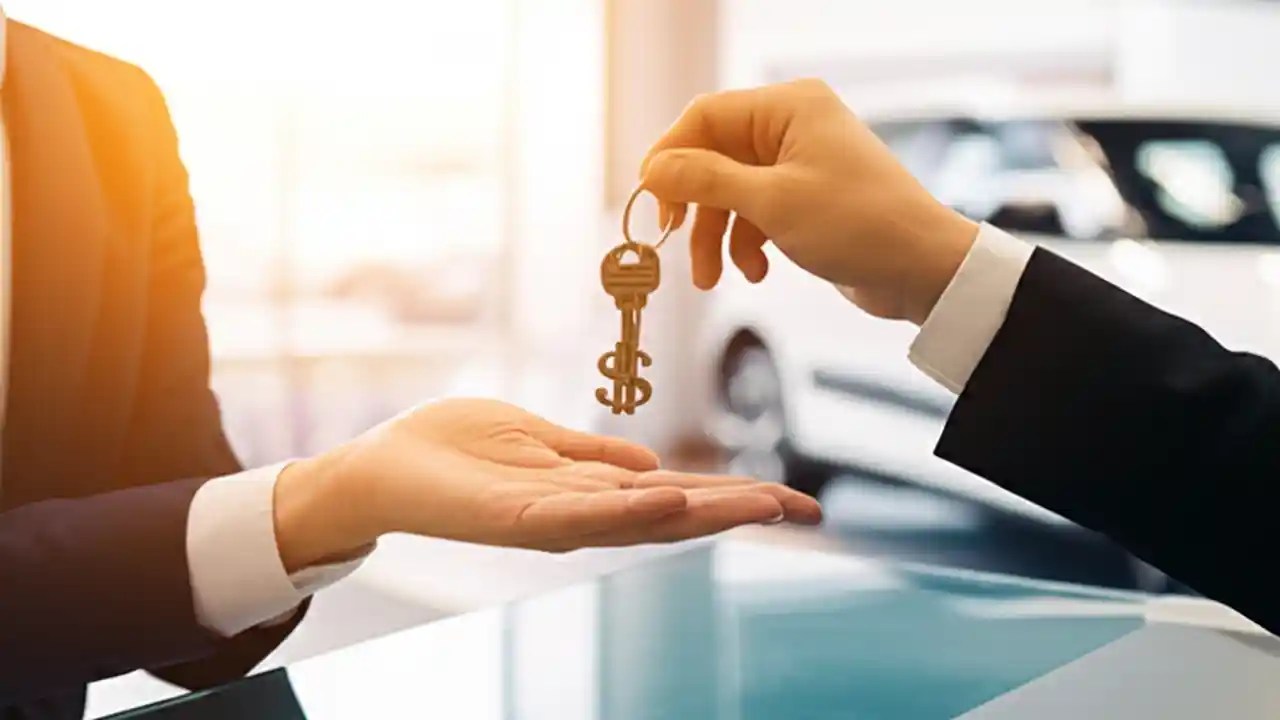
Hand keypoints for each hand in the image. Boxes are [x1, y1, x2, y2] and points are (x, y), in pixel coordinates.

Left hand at [273, 398, 821, 570]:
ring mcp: (548, 519)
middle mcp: (579, 513)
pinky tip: (668, 497)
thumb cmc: (453, 450)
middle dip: (737, 512)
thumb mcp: (538, 438)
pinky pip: (576, 516)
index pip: (675, 495)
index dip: (733, 499)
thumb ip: (593, 455)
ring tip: (755, 504)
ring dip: (698, 513)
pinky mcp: (511, 517)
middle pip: (672, 514)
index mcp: (589, 491)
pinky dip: (626, 510)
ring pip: (637, 520)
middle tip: (804, 511)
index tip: (791, 500)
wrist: (378, 468)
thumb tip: (655, 464)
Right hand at [641, 78, 979, 324]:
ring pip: (731, 192)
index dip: (669, 157)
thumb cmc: (857, 225)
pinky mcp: (806, 198)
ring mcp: (800, 163)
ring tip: (711, 278)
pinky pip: (756, 213)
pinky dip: (747, 243)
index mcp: (787, 107)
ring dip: (716, 236)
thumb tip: (652, 169)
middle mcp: (792, 126)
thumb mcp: (771, 202)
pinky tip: (756, 272)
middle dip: (694, 208)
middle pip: (713, 158)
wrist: (924, 270)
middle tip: (671, 240)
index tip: (649, 200)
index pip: (704, 118)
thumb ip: (706, 181)